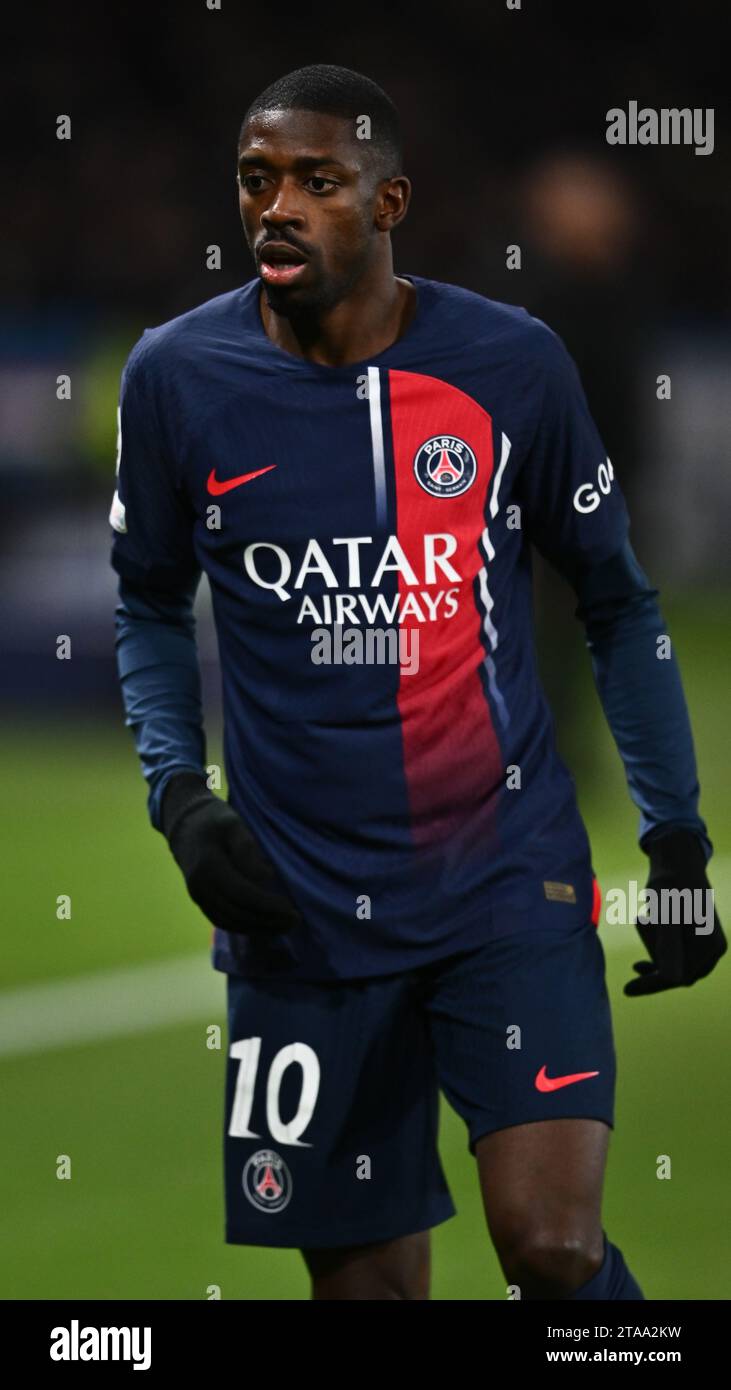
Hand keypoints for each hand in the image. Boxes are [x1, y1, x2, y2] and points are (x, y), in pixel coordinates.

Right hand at [161, 772, 302, 937]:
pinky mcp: (200, 901)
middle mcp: (200, 886)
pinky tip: (265, 926)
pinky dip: (245, 927)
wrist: (185, 825)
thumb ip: (247, 849)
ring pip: (230, 922)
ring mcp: (198, 896)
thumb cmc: (215, 820)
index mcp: (209, 866)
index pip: (243, 894)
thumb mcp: (234, 824)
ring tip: (285, 926)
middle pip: (237, 913)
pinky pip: (223, 921)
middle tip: (295, 920)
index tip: (291, 908)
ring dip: (259, 928)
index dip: (268, 905)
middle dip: (268, 920)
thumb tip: (264, 877)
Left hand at [624, 829, 725, 995]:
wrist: (677, 859)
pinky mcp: (698, 938)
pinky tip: (642, 959)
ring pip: (677, 967)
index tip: (627, 990)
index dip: (651, 984)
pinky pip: (678, 958)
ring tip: (642, 938)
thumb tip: (673, 979)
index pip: (678, 977)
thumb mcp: (664, 913)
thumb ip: (669, 946)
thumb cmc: (669, 882)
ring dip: (656, 958)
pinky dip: (660, 956)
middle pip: (678, 975)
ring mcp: (707, 944)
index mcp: (710, 946)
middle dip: (655, 966)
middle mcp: (713, 948)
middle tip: (639, 949)